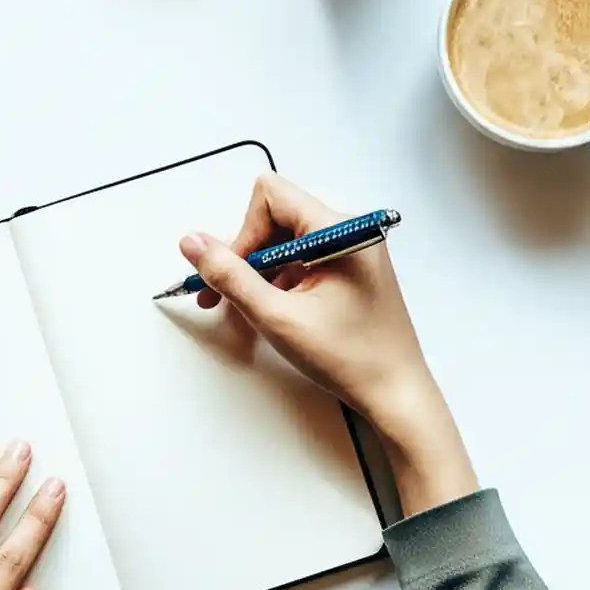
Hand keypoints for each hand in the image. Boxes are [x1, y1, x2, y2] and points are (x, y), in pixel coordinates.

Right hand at [179, 174, 476, 515]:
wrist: (395, 393)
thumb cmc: (351, 358)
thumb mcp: (277, 317)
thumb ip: (230, 277)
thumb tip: (193, 244)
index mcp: (339, 230)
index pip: (271, 196)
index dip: (242, 233)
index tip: (234, 274)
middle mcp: (348, 229)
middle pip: (274, 216)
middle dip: (245, 254)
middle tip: (224, 295)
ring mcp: (350, 249)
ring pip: (284, 239)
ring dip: (259, 271)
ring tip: (247, 310)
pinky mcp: (349, 268)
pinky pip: (300, 258)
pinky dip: (278, 281)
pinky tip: (272, 311)